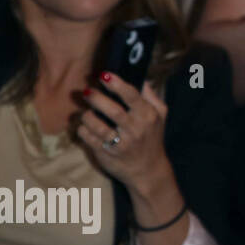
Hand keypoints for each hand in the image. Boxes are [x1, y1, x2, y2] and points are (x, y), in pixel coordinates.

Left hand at [78, 74, 170, 194]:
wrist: (148, 170)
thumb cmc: (152, 138)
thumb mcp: (160, 116)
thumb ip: (152, 97)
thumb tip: (142, 79)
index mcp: (148, 116)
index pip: (132, 96)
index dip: (117, 84)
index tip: (104, 75)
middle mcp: (135, 129)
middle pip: (112, 110)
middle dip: (96, 98)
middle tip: (87, 91)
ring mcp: (121, 143)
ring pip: (96, 125)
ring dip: (86, 115)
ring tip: (86, 112)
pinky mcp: (106, 154)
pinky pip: (88, 138)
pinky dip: (83, 130)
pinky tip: (86, 127)